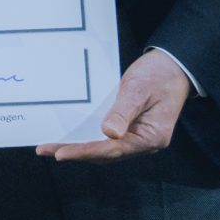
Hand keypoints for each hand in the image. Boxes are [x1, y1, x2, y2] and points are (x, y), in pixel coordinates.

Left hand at [36, 50, 192, 162]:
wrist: (173, 66)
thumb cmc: (159, 75)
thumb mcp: (138, 90)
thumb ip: (123, 112)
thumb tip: (108, 134)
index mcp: (150, 137)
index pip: (112, 150)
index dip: (84, 152)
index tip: (61, 154)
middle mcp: (144, 142)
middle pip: (105, 154)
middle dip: (75, 153)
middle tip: (46, 150)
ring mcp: (137, 137)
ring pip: (104, 149)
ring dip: (79, 149)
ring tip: (52, 147)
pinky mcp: (131, 129)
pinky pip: (107, 140)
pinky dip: (89, 140)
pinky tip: (72, 138)